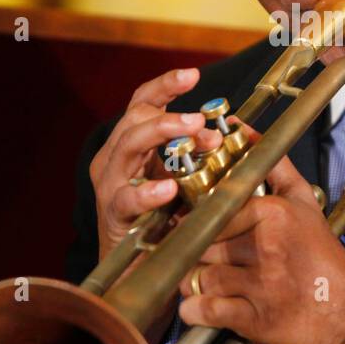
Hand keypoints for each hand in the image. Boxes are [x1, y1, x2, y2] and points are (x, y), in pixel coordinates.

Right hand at [88, 68, 222, 343]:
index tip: (193, 74)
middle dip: (171, 115)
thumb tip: (234, 129)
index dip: (166, 85)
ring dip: (162, 136)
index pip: (143, 103)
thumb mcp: (179, 178)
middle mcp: (115, 158)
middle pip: (134, 119)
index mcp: (131, 144)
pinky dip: (148, 192)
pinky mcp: (112, 215)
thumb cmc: (163, 218)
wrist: (137, 269)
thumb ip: (196, 153)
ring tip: (192, 133)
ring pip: (127, 146)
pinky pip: (126, 199)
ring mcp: (110, 185)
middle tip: (201, 119)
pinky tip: (168, 189)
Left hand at [177, 122, 344, 343]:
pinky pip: (202, 309)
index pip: (211, 210)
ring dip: (194, 281)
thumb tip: (244, 131)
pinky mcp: (254, 318)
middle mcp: (265, 246)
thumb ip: (274, 165)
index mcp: (272, 213)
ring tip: (207, 279)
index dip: (198, 221)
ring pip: (197, 276)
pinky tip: (204, 306)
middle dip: (195, 251)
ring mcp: (259, 284)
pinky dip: (194, 310)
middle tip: (200, 255)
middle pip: (201, 243)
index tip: (198, 228)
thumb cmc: (322, 255)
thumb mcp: (303, 202)